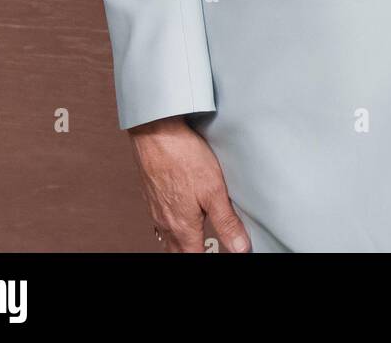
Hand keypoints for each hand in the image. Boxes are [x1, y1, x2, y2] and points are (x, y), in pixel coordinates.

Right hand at [129, 116, 251, 253]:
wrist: (155, 132)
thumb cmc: (183, 156)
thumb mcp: (214, 189)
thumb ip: (226, 220)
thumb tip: (239, 247)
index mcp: (183, 226)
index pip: (195, 257)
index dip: (206, 258)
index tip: (217, 254)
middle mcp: (166, 222)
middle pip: (178, 251)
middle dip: (191, 254)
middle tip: (204, 250)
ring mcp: (156, 209)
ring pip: (167, 238)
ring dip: (179, 245)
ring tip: (191, 243)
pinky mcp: (152, 195)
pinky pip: (159, 222)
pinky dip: (169, 228)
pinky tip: (176, 218)